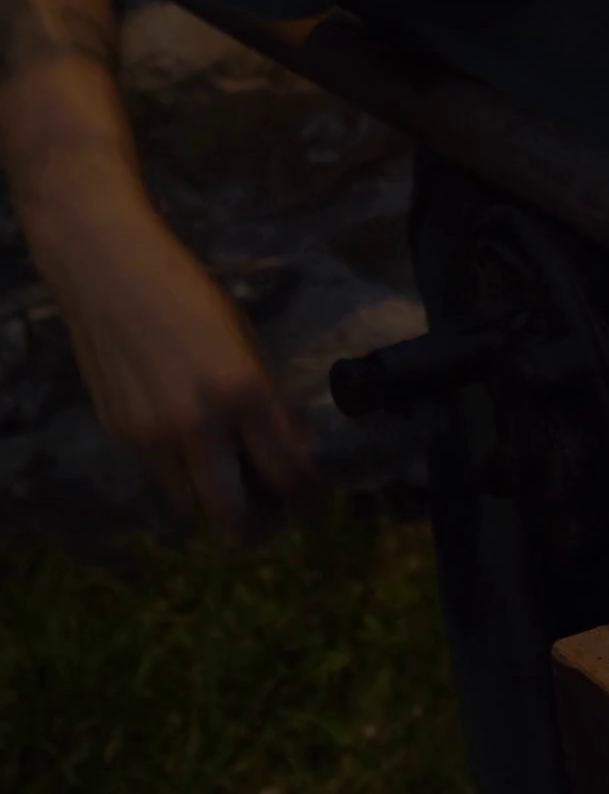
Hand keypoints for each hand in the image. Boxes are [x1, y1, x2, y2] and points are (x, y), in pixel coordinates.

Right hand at [49, 199, 319, 531]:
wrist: (108, 270)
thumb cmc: (191, 297)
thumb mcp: (248, 346)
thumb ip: (268, 404)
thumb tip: (292, 453)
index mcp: (243, 392)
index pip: (286, 473)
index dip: (308, 495)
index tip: (315, 496)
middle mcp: (196, 422)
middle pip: (233, 514)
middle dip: (261, 524)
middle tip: (276, 513)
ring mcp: (151, 433)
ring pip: (191, 504)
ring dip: (218, 504)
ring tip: (238, 486)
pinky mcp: (119, 432)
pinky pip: (161, 476)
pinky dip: (185, 476)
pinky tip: (198, 452)